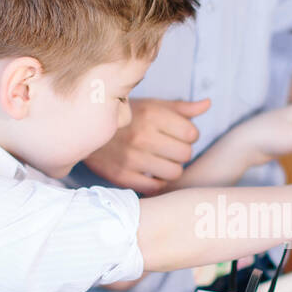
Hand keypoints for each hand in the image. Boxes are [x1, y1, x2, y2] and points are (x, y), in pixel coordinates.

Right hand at [83, 97, 209, 194]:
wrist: (83, 129)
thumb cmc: (126, 118)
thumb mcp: (151, 106)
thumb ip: (181, 108)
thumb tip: (208, 104)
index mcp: (152, 115)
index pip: (192, 133)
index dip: (188, 136)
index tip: (176, 135)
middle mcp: (142, 135)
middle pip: (185, 155)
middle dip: (181, 153)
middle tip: (168, 150)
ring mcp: (131, 157)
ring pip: (174, 173)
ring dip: (170, 169)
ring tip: (159, 162)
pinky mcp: (121, 176)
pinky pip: (154, 187)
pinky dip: (156, 182)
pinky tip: (149, 173)